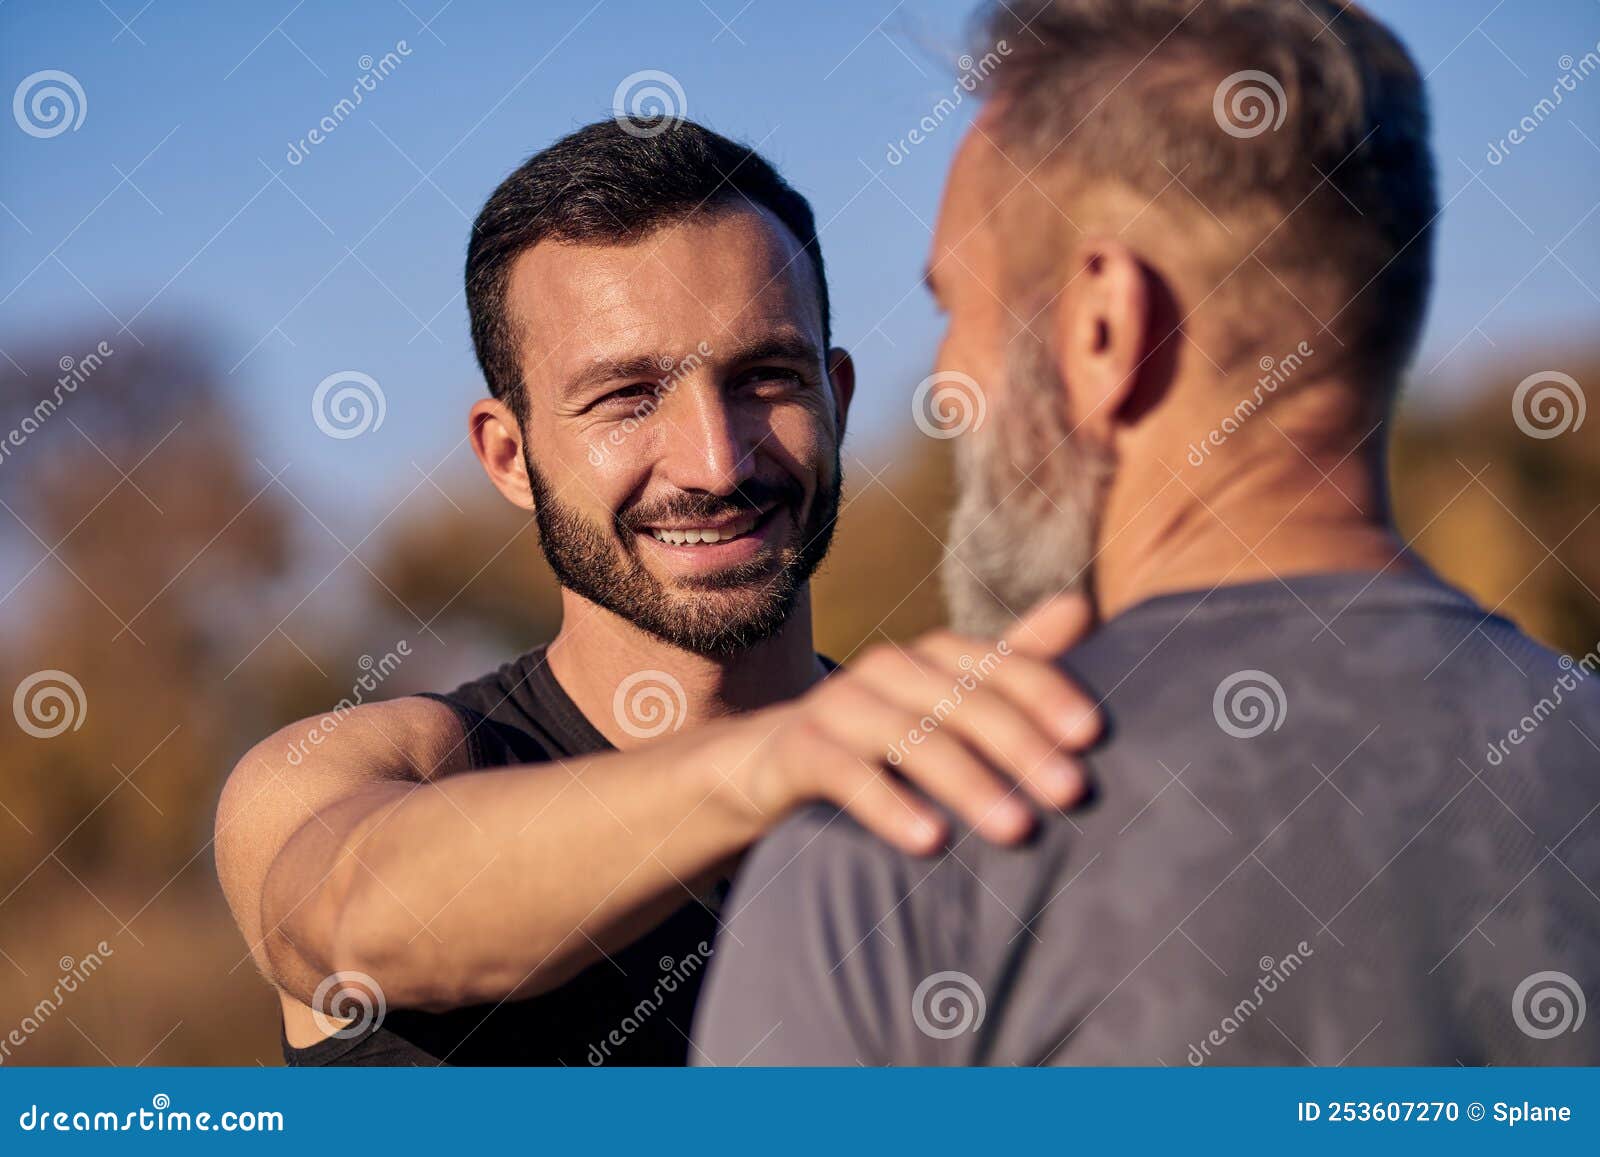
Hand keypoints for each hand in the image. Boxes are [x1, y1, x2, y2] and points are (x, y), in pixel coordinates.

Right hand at [734, 593, 1101, 853]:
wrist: (770, 764)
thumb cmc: (883, 738)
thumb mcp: (948, 704)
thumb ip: (1014, 664)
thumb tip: (1081, 605)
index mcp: (935, 657)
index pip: (1001, 664)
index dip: (1048, 692)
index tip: (1093, 737)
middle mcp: (888, 669)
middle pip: (963, 700)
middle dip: (1021, 744)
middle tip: (1072, 793)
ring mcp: (838, 706)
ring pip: (909, 735)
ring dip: (967, 780)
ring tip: (1017, 829)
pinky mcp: (797, 749)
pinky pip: (844, 773)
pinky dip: (890, 805)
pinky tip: (932, 841)